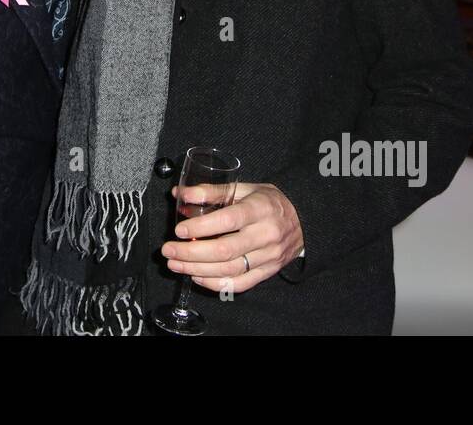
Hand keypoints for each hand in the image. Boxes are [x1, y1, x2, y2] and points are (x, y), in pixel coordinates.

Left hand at [159, 182, 303, 293]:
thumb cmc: (269, 201)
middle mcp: (265, 235)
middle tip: (168, 250)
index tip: (179, 230)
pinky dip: (215, 283)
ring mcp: (268, 257)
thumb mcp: (245, 188)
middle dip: (191, 253)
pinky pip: (239, 284)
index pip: (228, 220)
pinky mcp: (268, 272)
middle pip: (225, 250)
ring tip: (175, 264)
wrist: (304, 219)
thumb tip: (180, 194)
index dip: (201, 227)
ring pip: (229, 270)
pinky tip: (197, 277)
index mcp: (259, 209)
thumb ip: (212, 192)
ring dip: (197, 270)